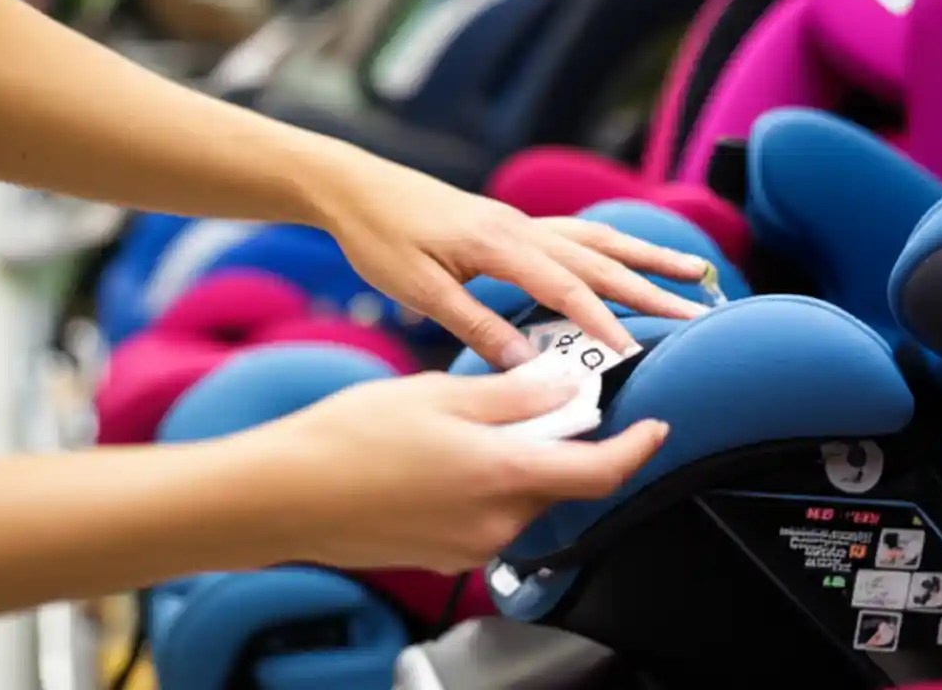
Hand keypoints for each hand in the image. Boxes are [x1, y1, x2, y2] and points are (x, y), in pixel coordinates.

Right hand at [248, 370, 668, 572]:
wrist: (284, 496)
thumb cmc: (351, 439)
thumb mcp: (441, 396)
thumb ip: (513, 396)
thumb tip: (564, 388)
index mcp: (504, 476)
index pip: (600, 472)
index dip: (638, 450)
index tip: (657, 428)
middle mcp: (495, 522)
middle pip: (560, 484)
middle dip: (560, 443)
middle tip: (536, 400)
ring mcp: (470, 545)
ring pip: (524, 499)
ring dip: (520, 462)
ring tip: (472, 424)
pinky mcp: (446, 554)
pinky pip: (490, 517)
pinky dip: (490, 484)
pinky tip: (447, 457)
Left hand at [314, 159, 709, 367]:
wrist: (356, 188)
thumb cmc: (381, 239)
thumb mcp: (419, 290)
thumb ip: (475, 326)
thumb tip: (526, 364)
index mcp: (500, 245)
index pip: (568, 287)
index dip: (604, 321)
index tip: (637, 352)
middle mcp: (522, 228)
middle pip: (602, 260)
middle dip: (654, 288)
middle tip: (700, 311)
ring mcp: (522, 222)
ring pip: (600, 240)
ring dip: (648, 259)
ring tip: (694, 272)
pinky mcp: (514, 224)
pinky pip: (579, 234)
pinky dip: (616, 247)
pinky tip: (630, 258)